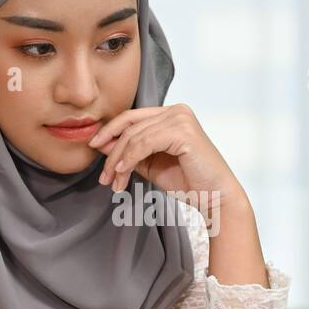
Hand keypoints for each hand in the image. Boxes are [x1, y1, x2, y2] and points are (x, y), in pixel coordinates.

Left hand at [89, 103, 245, 209]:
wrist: (215, 198)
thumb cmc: (188, 182)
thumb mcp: (151, 164)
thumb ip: (130, 152)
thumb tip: (101, 143)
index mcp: (171, 114)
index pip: (132, 117)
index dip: (110, 131)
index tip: (93, 148)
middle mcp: (177, 110)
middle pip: (130, 126)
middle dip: (111, 152)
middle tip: (103, 177)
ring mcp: (181, 118)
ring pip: (134, 136)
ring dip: (118, 161)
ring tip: (114, 183)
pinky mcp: (183, 131)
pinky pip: (144, 143)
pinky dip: (129, 159)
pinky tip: (122, 173)